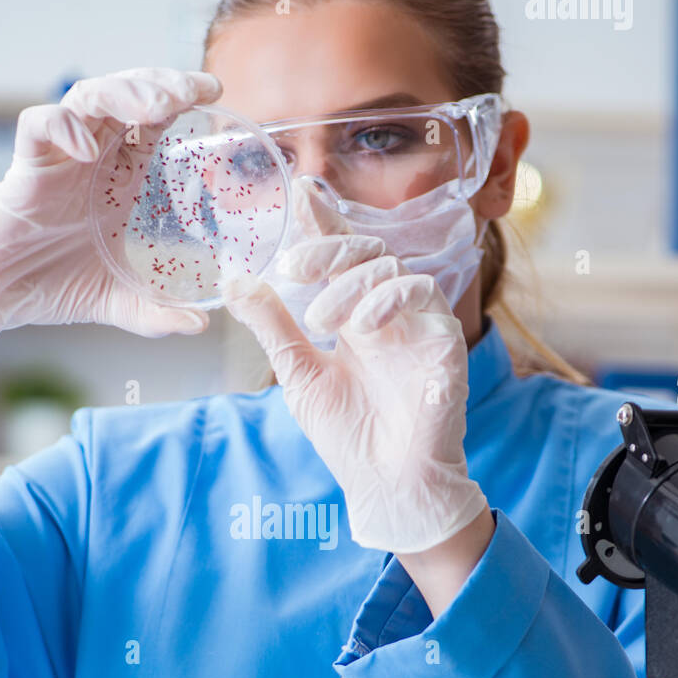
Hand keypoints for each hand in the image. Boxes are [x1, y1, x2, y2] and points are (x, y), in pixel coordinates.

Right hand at [0, 67, 221, 359]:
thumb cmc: (55, 286)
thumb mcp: (120, 303)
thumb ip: (159, 314)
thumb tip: (200, 327)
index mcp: (122, 176)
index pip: (156, 120)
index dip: (184, 98)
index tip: (215, 92)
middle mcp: (94, 157)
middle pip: (128, 93)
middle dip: (161, 83)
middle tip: (192, 91)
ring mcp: (60, 156)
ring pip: (89, 97)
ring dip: (124, 92)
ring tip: (155, 107)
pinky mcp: (25, 166)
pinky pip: (39, 126)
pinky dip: (63, 127)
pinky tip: (87, 148)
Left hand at [223, 184, 488, 555]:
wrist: (387, 484)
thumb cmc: (347, 436)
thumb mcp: (298, 374)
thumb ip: (273, 326)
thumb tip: (234, 281)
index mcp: (353, 316)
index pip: (339, 256)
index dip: (323, 222)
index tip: (299, 193)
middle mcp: (386, 312)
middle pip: (365, 249)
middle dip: (328, 246)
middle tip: (293, 266)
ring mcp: (416, 323)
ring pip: (390, 266)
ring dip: (350, 283)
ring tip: (321, 321)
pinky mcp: (443, 339)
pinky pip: (423, 293)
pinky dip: (390, 298)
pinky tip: (363, 324)